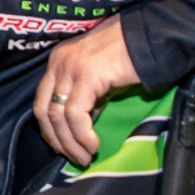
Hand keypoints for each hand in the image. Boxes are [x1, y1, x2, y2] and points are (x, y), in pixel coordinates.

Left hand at [32, 17, 140, 167]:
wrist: (153, 36)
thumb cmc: (131, 57)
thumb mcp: (100, 78)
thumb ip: (86, 96)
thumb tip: (79, 128)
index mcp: (59, 61)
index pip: (41, 101)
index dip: (49, 130)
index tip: (63, 148)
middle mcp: (59, 62)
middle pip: (44, 110)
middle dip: (57, 140)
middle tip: (74, 158)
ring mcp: (71, 66)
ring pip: (58, 114)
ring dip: (70, 142)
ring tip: (84, 157)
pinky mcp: (87, 74)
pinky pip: (76, 113)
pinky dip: (81, 134)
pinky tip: (93, 145)